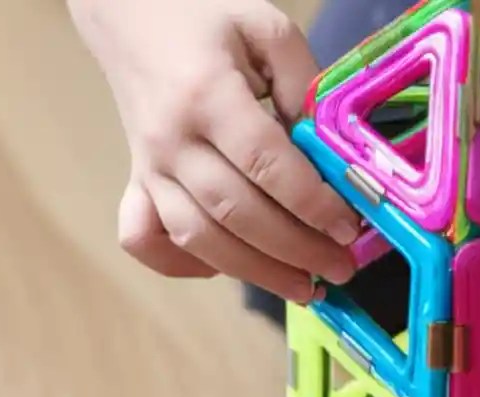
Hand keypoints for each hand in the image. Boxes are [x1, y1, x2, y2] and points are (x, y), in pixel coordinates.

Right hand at [69, 0, 360, 301]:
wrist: (130, 16)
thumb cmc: (206, 18)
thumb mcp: (266, 29)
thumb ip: (304, 85)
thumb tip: (333, 154)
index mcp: (206, 95)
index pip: (264, 163)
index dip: (310, 203)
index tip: (349, 228)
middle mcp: (171, 141)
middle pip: (236, 213)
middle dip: (295, 250)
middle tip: (342, 269)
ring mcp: (148, 168)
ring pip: (199, 238)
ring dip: (255, 272)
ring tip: (305, 288)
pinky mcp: (136, 183)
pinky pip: (146, 240)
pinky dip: (181, 264)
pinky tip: (226, 267)